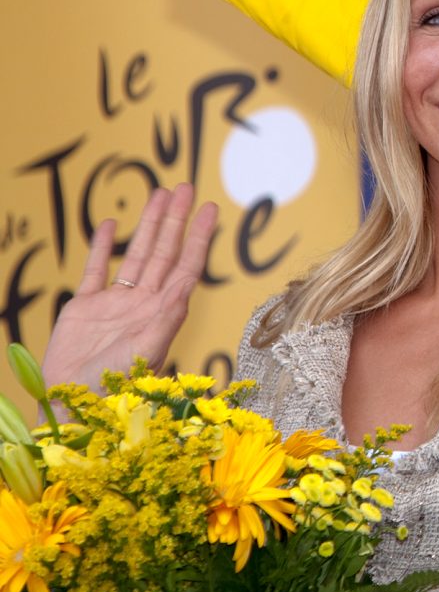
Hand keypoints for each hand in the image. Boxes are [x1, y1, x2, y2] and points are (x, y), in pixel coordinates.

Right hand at [40, 184, 217, 393]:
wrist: (73, 405)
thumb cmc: (116, 387)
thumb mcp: (147, 352)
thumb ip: (165, 320)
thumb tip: (183, 290)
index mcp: (165, 313)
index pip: (188, 265)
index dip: (200, 236)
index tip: (211, 208)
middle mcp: (144, 303)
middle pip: (164, 252)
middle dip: (176, 220)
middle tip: (185, 186)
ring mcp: (115, 304)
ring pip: (136, 254)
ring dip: (148, 225)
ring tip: (158, 193)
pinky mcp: (84, 308)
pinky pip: (96, 270)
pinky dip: (103, 247)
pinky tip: (113, 223)